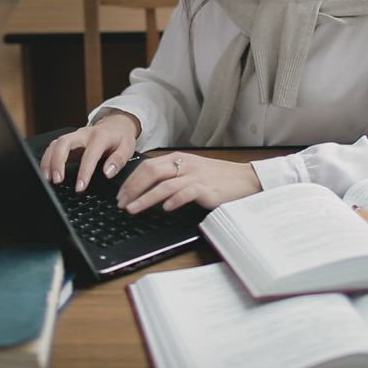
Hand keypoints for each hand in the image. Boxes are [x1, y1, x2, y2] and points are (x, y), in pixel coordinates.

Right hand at [39, 112, 139, 191]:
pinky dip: (47, 160)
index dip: (84, 172)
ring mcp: (73, 136)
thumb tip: (107, 173)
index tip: (80, 187)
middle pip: (64, 143)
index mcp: (100, 137)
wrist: (116, 124)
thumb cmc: (121, 138)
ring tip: (48, 179)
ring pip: (55, 144)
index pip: (89, 155)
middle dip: (58, 162)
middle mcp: (83, 134)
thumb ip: (118, 160)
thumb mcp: (127, 148)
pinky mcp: (67, 140)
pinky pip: (53, 147)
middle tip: (57, 180)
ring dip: (49, 161)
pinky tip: (46, 173)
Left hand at [116, 152, 262, 213]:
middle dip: (132, 188)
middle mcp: (185, 165)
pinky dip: (173, 200)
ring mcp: (195, 176)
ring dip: (145, 198)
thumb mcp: (193, 171)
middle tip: (121, 203)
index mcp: (179, 159)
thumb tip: (149, 187)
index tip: (121, 194)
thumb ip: (173, 175)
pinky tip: (164, 208)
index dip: (131, 180)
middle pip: (151, 172)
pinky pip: (186, 193)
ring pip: (164, 185)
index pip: (148, 165)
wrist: (247, 179)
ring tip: (133, 209)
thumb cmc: (219, 179)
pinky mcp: (207, 189)